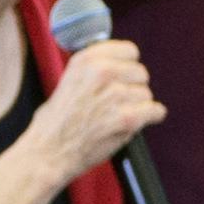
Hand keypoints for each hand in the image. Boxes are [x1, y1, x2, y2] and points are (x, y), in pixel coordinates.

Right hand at [31, 40, 164, 187]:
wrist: (48, 152)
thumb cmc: (57, 122)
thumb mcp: (70, 81)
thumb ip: (94, 70)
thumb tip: (120, 65)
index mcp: (86, 60)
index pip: (129, 51)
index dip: (128, 66)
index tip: (125, 77)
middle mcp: (102, 72)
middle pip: (140, 73)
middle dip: (133, 88)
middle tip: (119, 103)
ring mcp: (115, 95)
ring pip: (146, 94)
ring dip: (138, 106)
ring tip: (119, 117)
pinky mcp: (126, 118)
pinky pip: (155, 110)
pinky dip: (151, 117)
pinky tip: (139, 122)